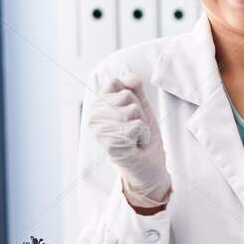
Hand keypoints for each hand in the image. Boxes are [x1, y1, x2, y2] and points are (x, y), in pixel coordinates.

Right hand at [87, 75, 171, 207]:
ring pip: (132, 109)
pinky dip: (143, 135)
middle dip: (138, 112)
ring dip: (141, 124)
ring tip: (135, 137)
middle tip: (134, 129)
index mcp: (96, 106)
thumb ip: (135, 89)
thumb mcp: (141, 108)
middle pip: (126, 95)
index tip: (130, 115)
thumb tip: (128, 76)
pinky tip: (136, 145)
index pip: (116, 83)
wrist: (149, 167)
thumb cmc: (143, 138)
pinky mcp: (111, 141)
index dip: (131, 97)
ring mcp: (100, 129)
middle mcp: (93, 117)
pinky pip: (137, 125)